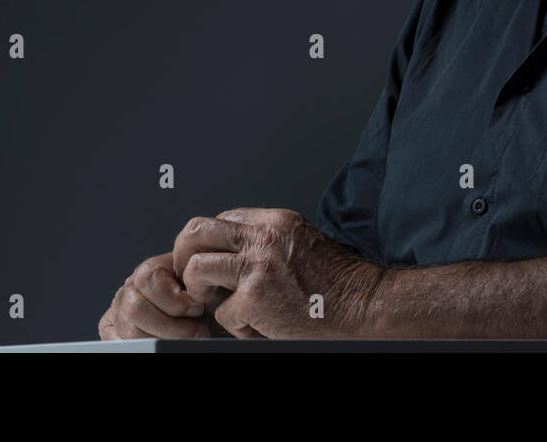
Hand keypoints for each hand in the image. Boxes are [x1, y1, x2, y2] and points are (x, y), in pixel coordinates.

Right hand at [98, 252, 210, 339]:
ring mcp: (119, 308)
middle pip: (134, 307)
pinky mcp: (111, 329)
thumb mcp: (208, 287)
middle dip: (170, 326)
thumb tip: (200, 297)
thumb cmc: (209, 301)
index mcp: (154, 268)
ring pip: (128, 331)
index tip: (198, 309)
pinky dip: (140, 347)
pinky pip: (116, 342)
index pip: (148, 278)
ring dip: (160, 340)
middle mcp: (131, 286)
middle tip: (196, 332)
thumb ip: (201, 284)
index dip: (175, 299)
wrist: (204, 315)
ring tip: (185, 341)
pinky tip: (162, 346)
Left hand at [172, 208, 382, 338]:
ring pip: (196, 266)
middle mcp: (263, 237)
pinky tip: (257, 327)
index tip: (211, 263)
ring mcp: (258, 266)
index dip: (208, 243)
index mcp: (275, 221)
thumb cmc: (337, 281)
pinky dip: (235, 326)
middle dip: (184, 258)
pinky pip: (222, 313)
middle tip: (193, 280)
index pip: (221, 219)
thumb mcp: (301, 242)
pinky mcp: (256, 298)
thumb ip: (269, 241)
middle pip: (196, 231)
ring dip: (198, 290)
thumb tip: (232, 254)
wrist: (362, 305)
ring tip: (213, 303)